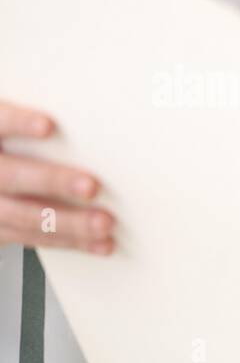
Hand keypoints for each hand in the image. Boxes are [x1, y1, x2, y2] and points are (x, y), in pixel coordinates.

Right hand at [0, 102, 114, 253]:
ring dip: (69, 222)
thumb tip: (97, 123)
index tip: (48, 126)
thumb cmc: (20, 145)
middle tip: (91, 187)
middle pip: (11, 175)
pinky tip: (102, 243)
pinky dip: (72, 241)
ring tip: (105, 222)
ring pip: (23, 215)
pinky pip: (34, 238)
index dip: (19, 123)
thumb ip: (40, 120)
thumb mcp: (17, 128)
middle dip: (53, 181)